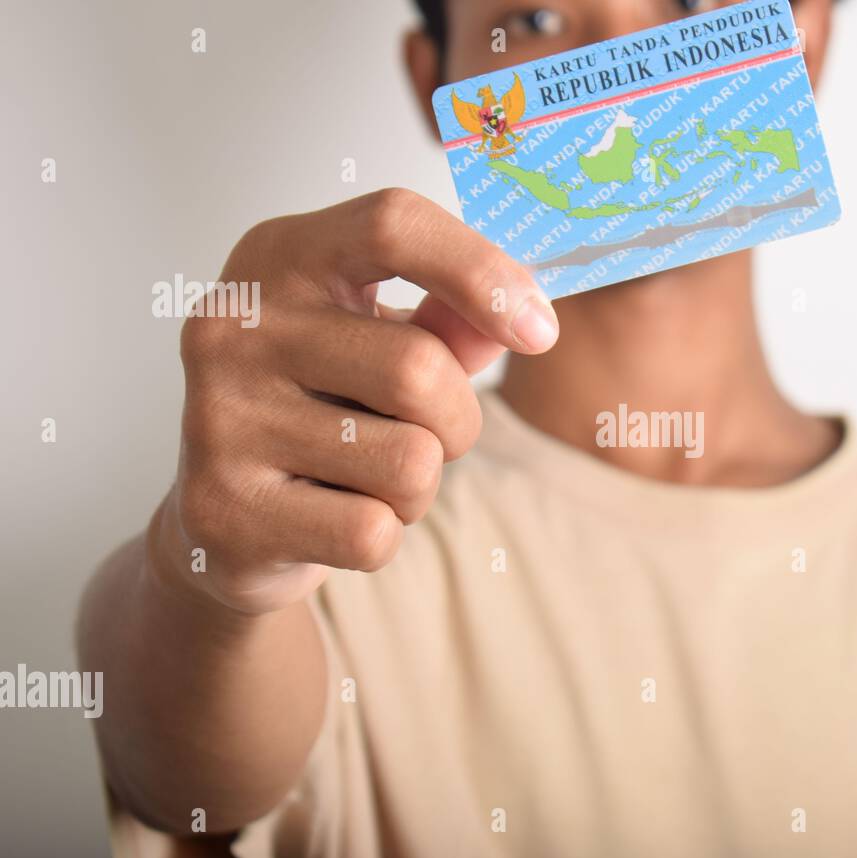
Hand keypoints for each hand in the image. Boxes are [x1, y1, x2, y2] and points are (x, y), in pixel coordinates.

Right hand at [161, 188, 557, 613]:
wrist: (225, 519)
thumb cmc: (321, 410)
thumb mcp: (380, 343)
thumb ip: (448, 324)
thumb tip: (518, 319)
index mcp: (280, 258)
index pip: (393, 225)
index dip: (482, 272)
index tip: (539, 330)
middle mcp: (234, 325)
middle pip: (420, 369)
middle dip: (458, 421)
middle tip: (425, 434)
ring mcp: (219, 416)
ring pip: (410, 462)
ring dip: (418, 486)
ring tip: (362, 475)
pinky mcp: (225, 508)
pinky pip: (373, 532)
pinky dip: (382, 536)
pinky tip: (332, 517)